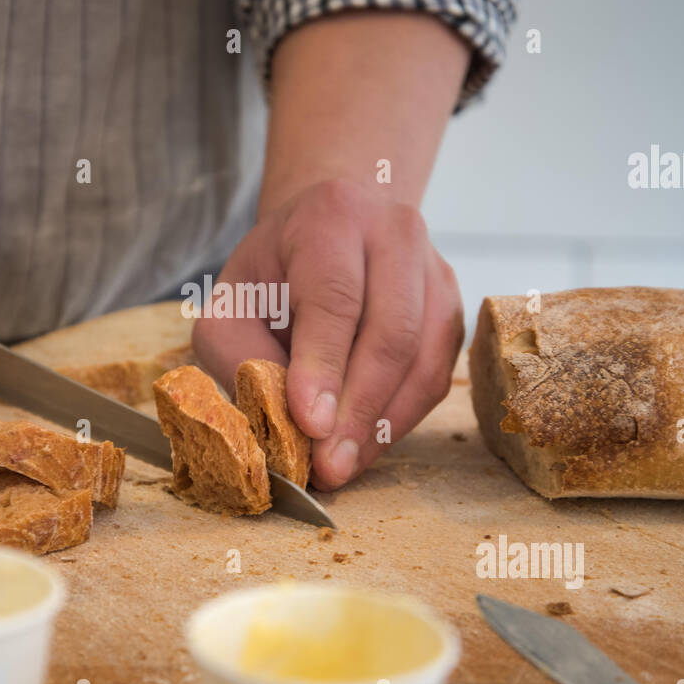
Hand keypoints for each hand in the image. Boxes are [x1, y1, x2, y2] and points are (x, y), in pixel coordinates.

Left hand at [192, 180, 463, 489]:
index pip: (334, 297)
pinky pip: (437, 372)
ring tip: (344, 465)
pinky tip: (366, 442)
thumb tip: (283, 420)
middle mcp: (394, 233)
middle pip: (392, 329)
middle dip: (359, 408)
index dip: (323, 364)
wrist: (329, 232)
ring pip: (424, 357)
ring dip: (383, 423)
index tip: (310, 423)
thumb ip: (241, 354)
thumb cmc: (273, 276)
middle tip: (329, 465)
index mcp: (330, 217)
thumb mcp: (231, 303)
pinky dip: (402, 417)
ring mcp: (433, 269)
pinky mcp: (452, 307)